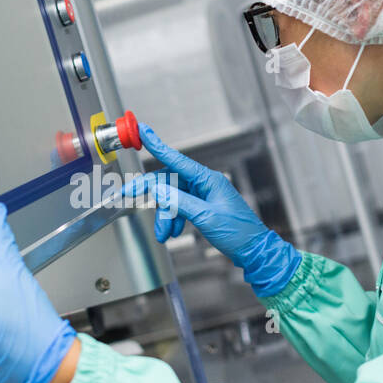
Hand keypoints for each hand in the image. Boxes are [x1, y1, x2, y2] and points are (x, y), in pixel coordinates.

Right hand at [127, 122, 300, 296]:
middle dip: (154, 198)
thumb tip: (157, 189)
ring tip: (164, 234)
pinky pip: (180, 208)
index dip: (157, 145)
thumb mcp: (206, 217)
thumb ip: (179, 202)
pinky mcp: (203, 207)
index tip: (142, 131)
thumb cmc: (238, 233)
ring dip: (165, 215)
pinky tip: (173, 232)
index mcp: (208, 180)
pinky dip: (173, 220)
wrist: (254, 251)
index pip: (177, 160)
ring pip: (172, 198)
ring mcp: (204, 195)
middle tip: (129, 196)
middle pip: (169, 182)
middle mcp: (205, 184)